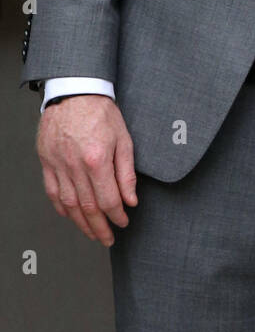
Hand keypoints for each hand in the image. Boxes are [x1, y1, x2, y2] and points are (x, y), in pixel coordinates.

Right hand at [36, 95, 137, 245]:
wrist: (75, 92)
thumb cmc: (102, 113)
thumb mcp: (124, 140)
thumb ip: (127, 173)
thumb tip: (131, 201)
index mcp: (97, 160)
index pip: (108, 199)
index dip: (117, 216)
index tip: (124, 223)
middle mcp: (75, 166)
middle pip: (88, 207)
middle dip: (100, 227)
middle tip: (108, 239)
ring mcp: (58, 164)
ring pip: (68, 204)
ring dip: (80, 223)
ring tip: (92, 233)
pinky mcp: (46, 161)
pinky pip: (52, 191)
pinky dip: (61, 207)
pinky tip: (70, 215)